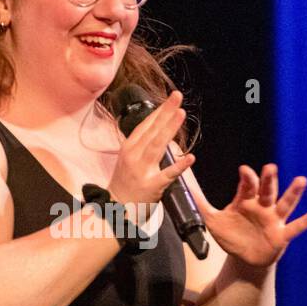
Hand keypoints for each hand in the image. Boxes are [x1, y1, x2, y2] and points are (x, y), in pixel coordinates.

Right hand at [105, 90, 194, 209]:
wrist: (115, 208)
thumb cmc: (125, 181)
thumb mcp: (129, 157)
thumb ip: (142, 142)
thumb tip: (159, 124)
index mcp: (129, 147)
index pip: (145, 125)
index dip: (159, 111)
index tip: (171, 99)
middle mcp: (134, 156)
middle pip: (152, 130)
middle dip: (166, 112)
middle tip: (178, 97)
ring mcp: (142, 170)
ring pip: (157, 145)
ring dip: (170, 128)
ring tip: (181, 114)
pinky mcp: (151, 186)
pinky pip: (167, 175)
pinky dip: (179, 166)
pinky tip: (190, 158)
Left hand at [191, 164, 306, 267]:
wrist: (244, 258)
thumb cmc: (232, 236)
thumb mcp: (213, 221)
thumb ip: (201, 204)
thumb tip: (184, 186)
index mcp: (246, 201)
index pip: (248, 186)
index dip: (247, 178)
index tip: (243, 171)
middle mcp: (262, 207)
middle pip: (267, 190)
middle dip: (268, 180)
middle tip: (270, 167)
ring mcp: (274, 220)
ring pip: (284, 204)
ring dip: (293, 193)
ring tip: (301, 181)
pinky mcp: (282, 235)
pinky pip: (295, 227)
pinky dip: (306, 221)